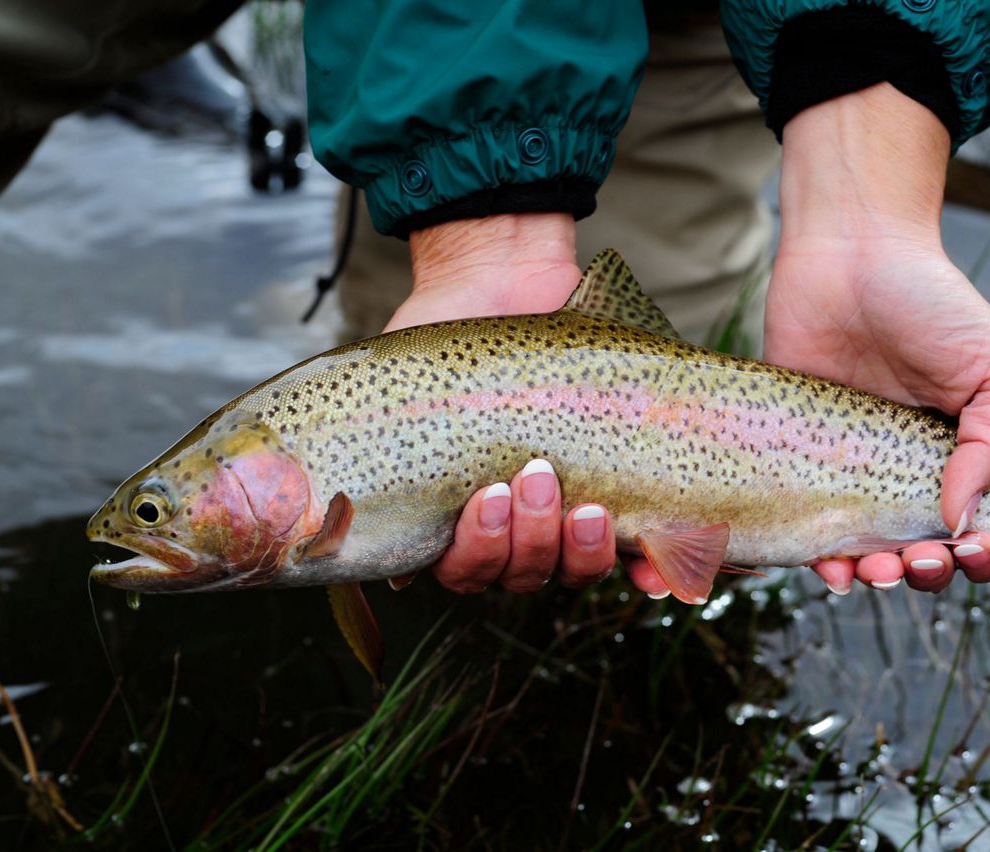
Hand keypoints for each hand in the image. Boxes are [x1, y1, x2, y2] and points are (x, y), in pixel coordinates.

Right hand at [390, 214, 648, 594]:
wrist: (501, 276)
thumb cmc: (438, 335)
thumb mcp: (388, 389)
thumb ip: (369, 451)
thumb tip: (336, 540)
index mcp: (453, 514)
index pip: (464, 572)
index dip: (478, 555)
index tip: (488, 495)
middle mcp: (509, 523)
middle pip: (521, 575)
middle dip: (529, 540)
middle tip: (533, 479)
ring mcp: (564, 507)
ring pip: (573, 568)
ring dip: (578, 549)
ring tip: (585, 505)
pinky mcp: (617, 484)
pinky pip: (636, 551)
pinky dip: (645, 567)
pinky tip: (653, 566)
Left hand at [771, 83, 989, 594]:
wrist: (848, 251)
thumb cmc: (929, 300)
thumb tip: (963, 515)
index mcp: (958, 455)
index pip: (979, 528)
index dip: (982, 555)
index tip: (970, 548)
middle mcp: (901, 469)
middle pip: (918, 551)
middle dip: (922, 572)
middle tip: (914, 560)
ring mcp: (846, 466)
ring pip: (858, 549)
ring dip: (869, 575)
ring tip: (867, 570)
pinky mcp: (792, 453)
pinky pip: (799, 517)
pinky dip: (811, 551)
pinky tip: (822, 560)